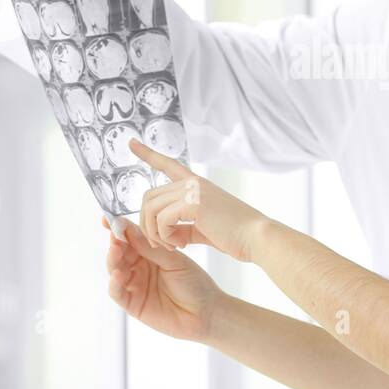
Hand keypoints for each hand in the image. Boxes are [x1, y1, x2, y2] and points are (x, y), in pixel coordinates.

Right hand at [103, 215, 223, 342]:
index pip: (130, 239)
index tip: (110, 219)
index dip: (119, 229)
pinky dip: (114, 284)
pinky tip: (117, 274)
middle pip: (119, 253)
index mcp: (149, 254)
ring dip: (112, 260)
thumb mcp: (174, 260)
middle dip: (115, 243)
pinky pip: (118, 293)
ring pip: (115, 270)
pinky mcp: (133, 305)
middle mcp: (139, 268)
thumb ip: (150, 247)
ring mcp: (135, 286)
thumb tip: (127, 228)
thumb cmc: (195, 283)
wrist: (208, 312)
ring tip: (115, 250)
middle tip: (114, 234)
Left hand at [129, 139, 272, 263]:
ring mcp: (193, 190)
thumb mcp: (204, 228)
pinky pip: (162, 219)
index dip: (147, 153)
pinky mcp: (194, 202)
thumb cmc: (236, 235)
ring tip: (172, 246)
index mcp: (196, 184)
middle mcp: (192, 182)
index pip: (167, 164)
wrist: (257, 238)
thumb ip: (184, 227)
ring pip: (151, 208)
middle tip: (162, 244)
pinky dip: (165, 237)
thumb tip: (167, 234)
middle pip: (149, 196)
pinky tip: (181, 245)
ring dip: (154, 233)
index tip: (131, 142)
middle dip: (147, 224)